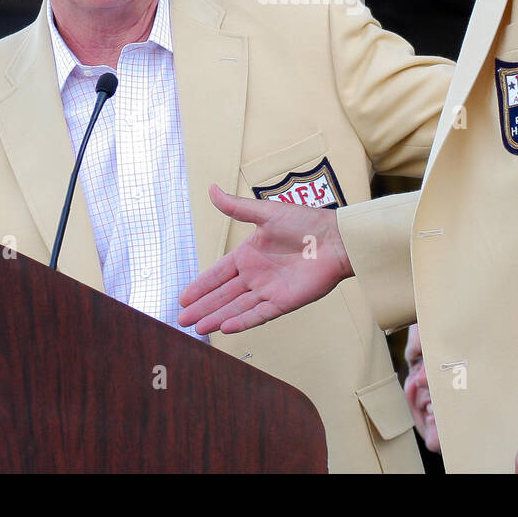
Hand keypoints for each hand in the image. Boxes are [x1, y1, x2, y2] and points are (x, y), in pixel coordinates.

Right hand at [177, 184, 353, 333]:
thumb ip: (236, 207)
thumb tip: (210, 189)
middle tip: (181, 320)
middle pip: (223, 295)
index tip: (183, 297)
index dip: (201, 285)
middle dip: (202, 307)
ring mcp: (269, 290)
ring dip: (216, 317)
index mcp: (249, 254)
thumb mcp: (265, 212)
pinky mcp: (284, 302)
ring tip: (197, 328)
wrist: (336, 239)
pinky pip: (259, 315)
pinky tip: (225, 328)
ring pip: (236, 307)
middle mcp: (256, 274)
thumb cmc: (305, 221)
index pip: (218, 273)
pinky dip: (242, 321)